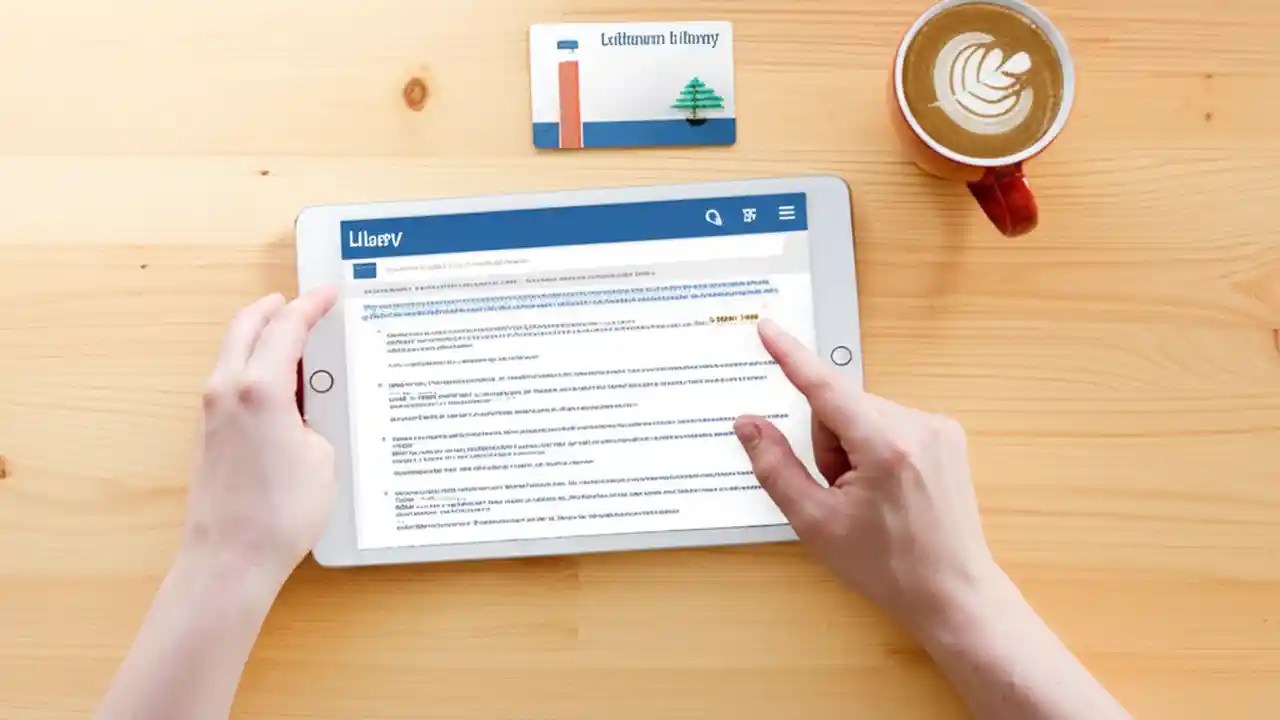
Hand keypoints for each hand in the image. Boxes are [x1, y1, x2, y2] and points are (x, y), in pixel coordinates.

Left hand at [182, 287, 338, 585]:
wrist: (231, 558)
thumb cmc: (281, 512)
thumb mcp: (322, 455)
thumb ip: (315, 416)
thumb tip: (309, 406)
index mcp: (260, 387)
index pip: (286, 326)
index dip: (311, 305)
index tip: (329, 294)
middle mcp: (227, 390)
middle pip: (247, 325)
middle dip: (276, 308)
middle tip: (303, 304)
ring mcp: (212, 410)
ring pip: (234, 350)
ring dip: (262, 337)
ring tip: (296, 341)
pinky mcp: (208, 432)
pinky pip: (231, 379)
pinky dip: (254, 365)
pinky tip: (281, 383)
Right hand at [734, 320, 997, 636]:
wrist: (952, 593)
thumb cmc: (887, 566)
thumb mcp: (815, 522)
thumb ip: (774, 467)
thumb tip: (748, 424)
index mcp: (885, 447)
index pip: (825, 388)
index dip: (791, 357)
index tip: (769, 330)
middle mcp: (918, 426)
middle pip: (840, 407)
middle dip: (828, 445)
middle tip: (841, 494)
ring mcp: (938, 428)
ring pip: (863, 413)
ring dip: (852, 448)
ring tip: (869, 497)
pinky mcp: (947, 434)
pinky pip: (889, 421)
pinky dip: (876, 447)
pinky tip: (888, 488)